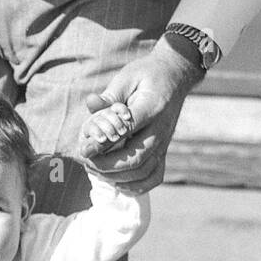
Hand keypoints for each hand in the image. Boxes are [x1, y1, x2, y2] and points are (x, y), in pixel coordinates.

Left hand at [81, 40, 201, 192]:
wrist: (176, 76)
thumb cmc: (147, 75)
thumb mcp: (127, 77)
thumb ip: (110, 95)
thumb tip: (90, 105)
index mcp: (152, 107)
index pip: (127, 130)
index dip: (103, 143)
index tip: (84, 149)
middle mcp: (161, 129)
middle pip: (136, 158)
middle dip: (107, 166)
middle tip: (87, 162)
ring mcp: (165, 142)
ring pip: (144, 171)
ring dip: (117, 177)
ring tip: (96, 170)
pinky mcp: (165, 150)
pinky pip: (155, 176)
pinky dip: (137, 186)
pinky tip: (118, 183)